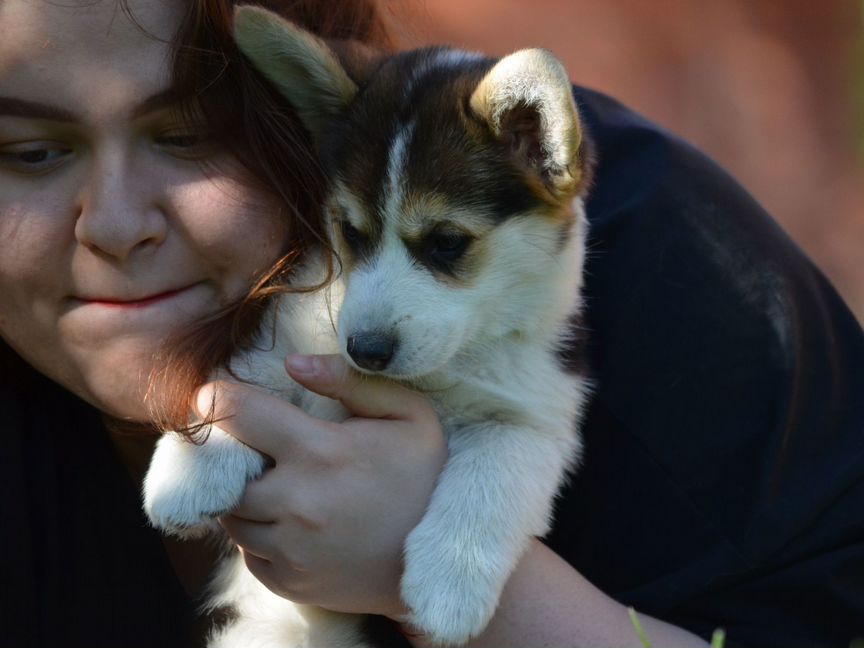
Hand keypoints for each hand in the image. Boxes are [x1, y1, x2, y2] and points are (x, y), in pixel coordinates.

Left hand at [200, 354, 446, 618]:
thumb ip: (350, 380)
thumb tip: (293, 363)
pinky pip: (250, 554)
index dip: (217, 399)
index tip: (214, 396)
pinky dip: (261, 536)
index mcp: (321, 451)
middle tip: (259, 450)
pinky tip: (294, 523)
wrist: (444, 558)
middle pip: (226, 474)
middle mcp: (296, 502)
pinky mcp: (290, 582)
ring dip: (246, 499)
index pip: (238, 413)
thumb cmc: (426, 475)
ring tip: (281, 486)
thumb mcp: (408, 413)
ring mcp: (291, 549)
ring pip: (232, 518)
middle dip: (234, 459)